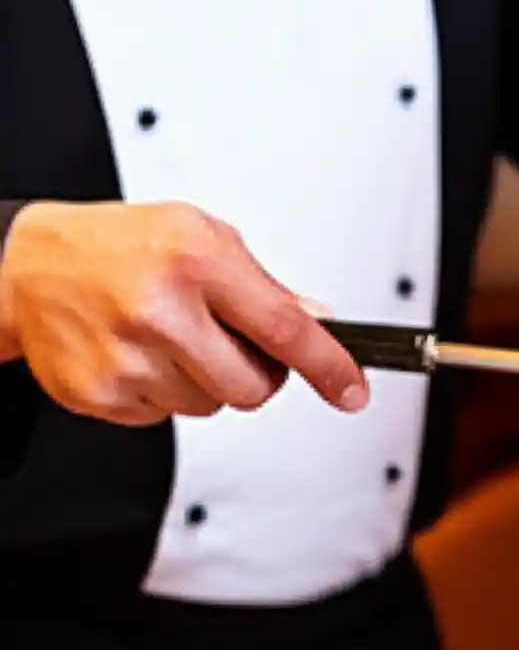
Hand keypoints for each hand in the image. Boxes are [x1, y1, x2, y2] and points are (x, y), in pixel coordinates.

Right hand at [0, 200, 367, 425]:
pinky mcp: (99, 394)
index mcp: (196, 261)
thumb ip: (265, 284)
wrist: (26, 265)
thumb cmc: (121, 245)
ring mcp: (126, 358)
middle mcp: (160, 311)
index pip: (284, 327)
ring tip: (173, 337)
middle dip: (259, 375)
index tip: (352, 390)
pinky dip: (164, 391)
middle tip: (234, 343)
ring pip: (212, 406)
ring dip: (207, 380)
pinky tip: (141, 352)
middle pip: (253, 388)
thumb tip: (320, 321)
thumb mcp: (203, 236)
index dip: (328, 365)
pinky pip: (166, 416)